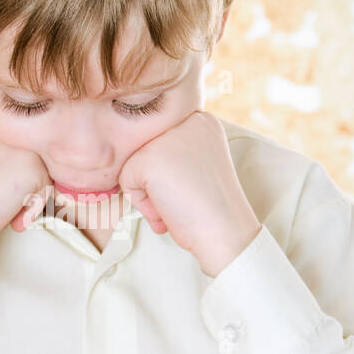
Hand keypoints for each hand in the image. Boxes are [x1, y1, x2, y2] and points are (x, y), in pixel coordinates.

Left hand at [117, 111, 261, 275]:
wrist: (226, 232)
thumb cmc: (212, 209)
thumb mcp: (197, 167)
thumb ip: (173, 155)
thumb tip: (137, 160)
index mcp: (201, 122)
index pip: (162, 144)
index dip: (171, 174)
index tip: (193, 187)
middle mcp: (186, 121)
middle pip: (147, 152)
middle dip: (159, 184)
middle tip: (185, 198)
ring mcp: (168, 137)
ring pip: (135, 165)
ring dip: (150, 195)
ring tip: (178, 204)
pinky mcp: (150, 157)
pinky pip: (126, 180)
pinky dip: (142, 203)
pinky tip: (169, 208)